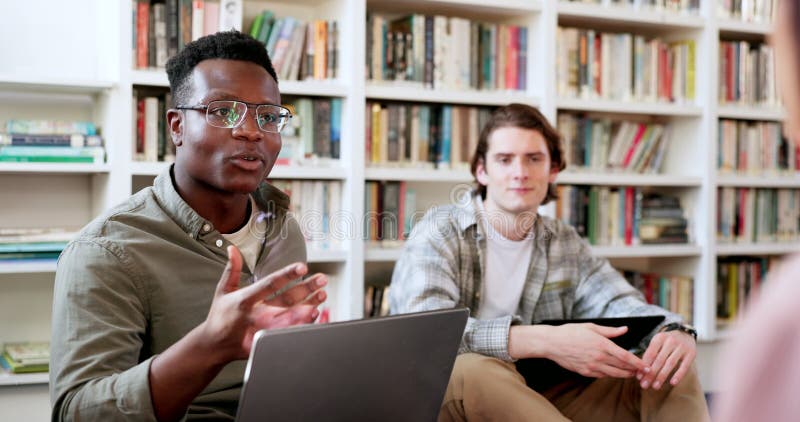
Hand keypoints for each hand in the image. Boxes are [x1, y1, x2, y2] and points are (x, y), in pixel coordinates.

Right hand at [202, 245, 327, 361]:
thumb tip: (233, 248)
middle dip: (305, 289)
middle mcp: (254, 315)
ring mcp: (261, 331)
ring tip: (322, 296)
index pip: (269, 284)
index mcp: (244, 300)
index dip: (287, 275)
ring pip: (290, 318)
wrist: (212, 348)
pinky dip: (301, 325)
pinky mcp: (265, 343)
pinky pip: (287, 334)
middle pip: (285, 300)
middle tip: (322, 279)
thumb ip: (232, 269)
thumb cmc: (220, 316)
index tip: (302, 267)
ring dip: (308, 307)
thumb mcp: (222, 291)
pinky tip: (313, 315)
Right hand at [546, 323, 648, 377]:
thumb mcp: (591, 327)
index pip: (625, 356)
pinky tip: (613, 372)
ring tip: (630, 373)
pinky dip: (610, 374)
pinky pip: (602, 376)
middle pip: (622, 367)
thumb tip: (625, 329)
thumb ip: (610, 331)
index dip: (638, 363)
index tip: (646, 366)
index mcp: (602, 344)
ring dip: (624, 374)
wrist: (552, 343)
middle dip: (633, 370)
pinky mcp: (585, 372)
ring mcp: (592, 366)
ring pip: (613, 374)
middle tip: (641, 371)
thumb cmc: (570, 332)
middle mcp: (599, 357)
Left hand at [637, 329, 695, 389]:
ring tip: (655, 386)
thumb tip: (640, 372)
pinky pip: (684, 366)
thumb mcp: (657, 343)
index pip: (650, 354)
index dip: (644, 366)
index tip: (638, 378)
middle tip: (644, 385)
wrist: (686, 333)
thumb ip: (649, 355)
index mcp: (659, 338)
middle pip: (659, 360)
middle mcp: (670, 341)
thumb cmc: (667, 342)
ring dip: (662, 376)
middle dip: (651, 374)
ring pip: (670, 364)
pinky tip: (672, 383)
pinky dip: (678, 375)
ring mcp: (682, 347)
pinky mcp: (691, 354)